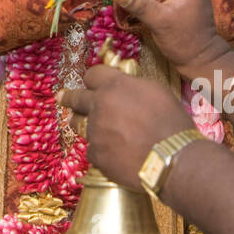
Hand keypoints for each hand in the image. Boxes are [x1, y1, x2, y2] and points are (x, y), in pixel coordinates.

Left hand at [60, 65, 195, 188]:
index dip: (94, 79)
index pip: (92, 75)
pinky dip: (102, 150)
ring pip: (82, 126)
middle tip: (61, 98)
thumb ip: (133, 86)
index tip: (92, 82)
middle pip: (76, 98)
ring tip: (87, 127)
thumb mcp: (156, 92)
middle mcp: (98, 106)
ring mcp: (94, 132)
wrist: (172, 159)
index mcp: (113, 86)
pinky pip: (93, 150)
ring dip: (86, 125)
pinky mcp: (96, 155)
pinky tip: (115, 154)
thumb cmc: (171, 123)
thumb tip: (124, 86)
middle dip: (69, 97)